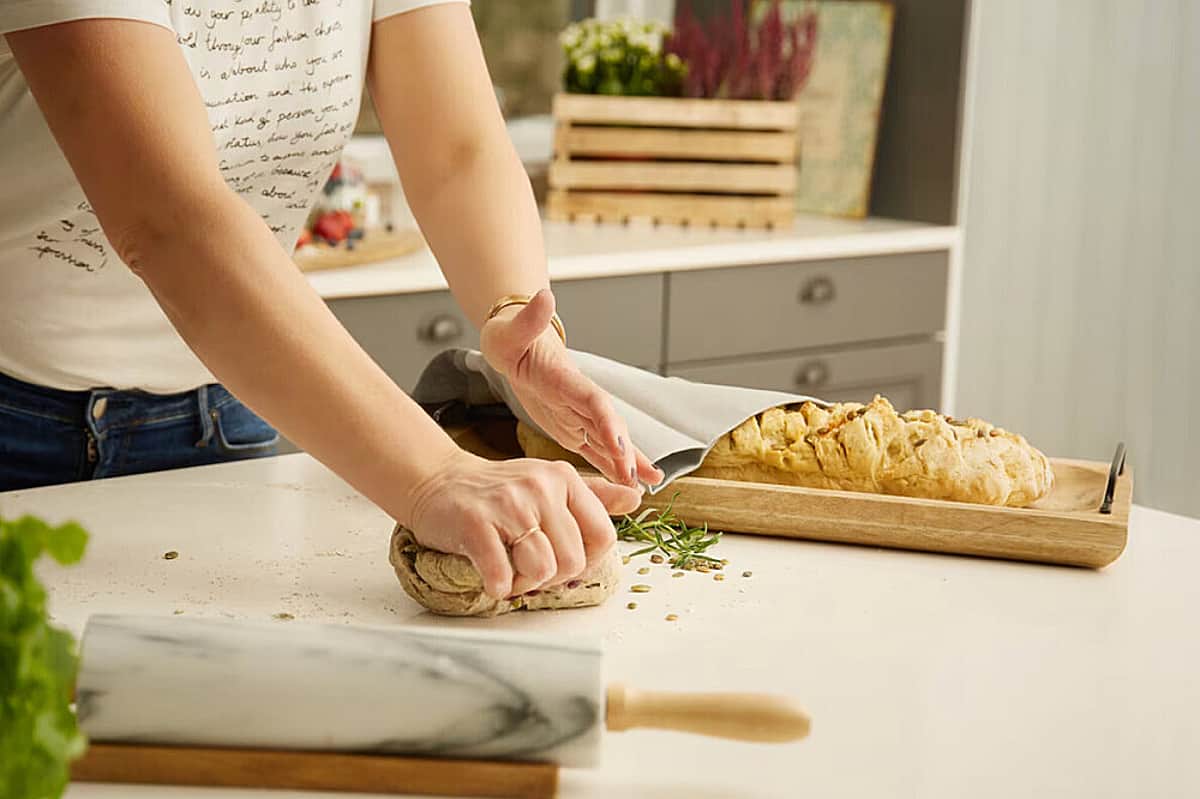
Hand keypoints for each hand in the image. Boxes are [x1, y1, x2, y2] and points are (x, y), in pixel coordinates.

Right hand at [406, 450, 642, 597]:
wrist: (439, 481)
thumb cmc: (497, 490)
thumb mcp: (550, 483)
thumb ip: (594, 495)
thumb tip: (636, 499)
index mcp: (564, 479)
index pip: (603, 537)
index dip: (587, 562)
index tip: (563, 561)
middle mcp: (541, 487)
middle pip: (574, 561)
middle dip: (551, 578)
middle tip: (528, 568)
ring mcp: (509, 504)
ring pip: (544, 569)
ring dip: (525, 583)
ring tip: (510, 569)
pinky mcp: (477, 524)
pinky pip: (502, 574)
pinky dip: (498, 585)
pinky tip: (491, 574)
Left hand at [480, 289, 663, 487]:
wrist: (515, 340)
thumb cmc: (511, 335)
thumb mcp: (512, 329)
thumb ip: (530, 319)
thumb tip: (545, 296)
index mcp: (565, 377)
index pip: (593, 401)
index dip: (608, 422)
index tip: (620, 443)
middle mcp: (578, 397)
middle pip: (609, 426)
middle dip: (626, 451)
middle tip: (641, 477)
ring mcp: (577, 413)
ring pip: (608, 441)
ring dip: (628, 462)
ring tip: (651, 485)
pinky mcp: (571, 425)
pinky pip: (593, 448)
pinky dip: (610, 465)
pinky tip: (627, 483)